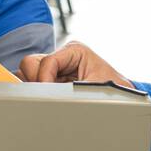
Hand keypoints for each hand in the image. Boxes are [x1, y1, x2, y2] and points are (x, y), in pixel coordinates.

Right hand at [18, 41, 132, 88]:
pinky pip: (32, 82)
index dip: (44, 79)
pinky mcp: (51, 78)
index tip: (47, 95)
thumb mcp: (94, 90)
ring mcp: (55, 67)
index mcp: (75, 50)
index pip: (47, 61)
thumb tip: (52, 99)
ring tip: (51, 99)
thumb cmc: (114, 91)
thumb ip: (71, 92)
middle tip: (48, 96)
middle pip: (31, 63)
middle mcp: (62, 56)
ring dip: (34, 87)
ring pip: (28, 72)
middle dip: (36, 81)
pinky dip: (36, 92)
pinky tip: (50, 100)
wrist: (123, 99)